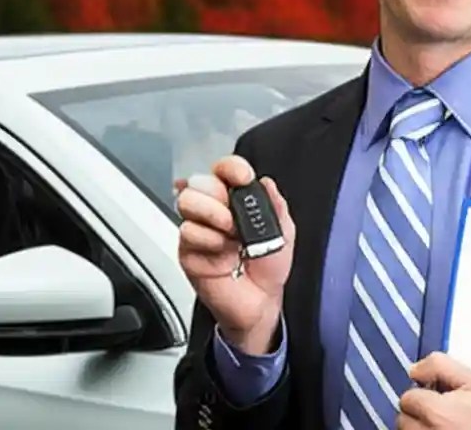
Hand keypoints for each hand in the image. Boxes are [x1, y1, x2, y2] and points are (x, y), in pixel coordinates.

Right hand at [174, 154, 294, 355]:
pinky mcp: (188, 250)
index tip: (243, 177)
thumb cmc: (268, 268)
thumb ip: (276, 206)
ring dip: (212, 215)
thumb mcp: (284, 232)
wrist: (260, 303)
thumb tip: (266, 183)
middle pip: (199, 181)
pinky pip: (187, 232)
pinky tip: (222, 251)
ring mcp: (199, 229)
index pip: (224, 170)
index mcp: (236, 200)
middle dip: (218, 195)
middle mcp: (214, 210)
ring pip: (187, 201)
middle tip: (234, 216)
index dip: (230, 168)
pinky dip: (208, 239)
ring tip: (230, 233)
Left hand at [398, 352, 470, 429]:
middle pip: (404, 419)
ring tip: (444, 426)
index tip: (437, 398)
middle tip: (442, 414)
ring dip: (420, 428)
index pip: (408, 397)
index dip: (424, 394)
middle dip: (419, 413)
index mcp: (436, 412)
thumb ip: (441, 366)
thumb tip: (415, 369)